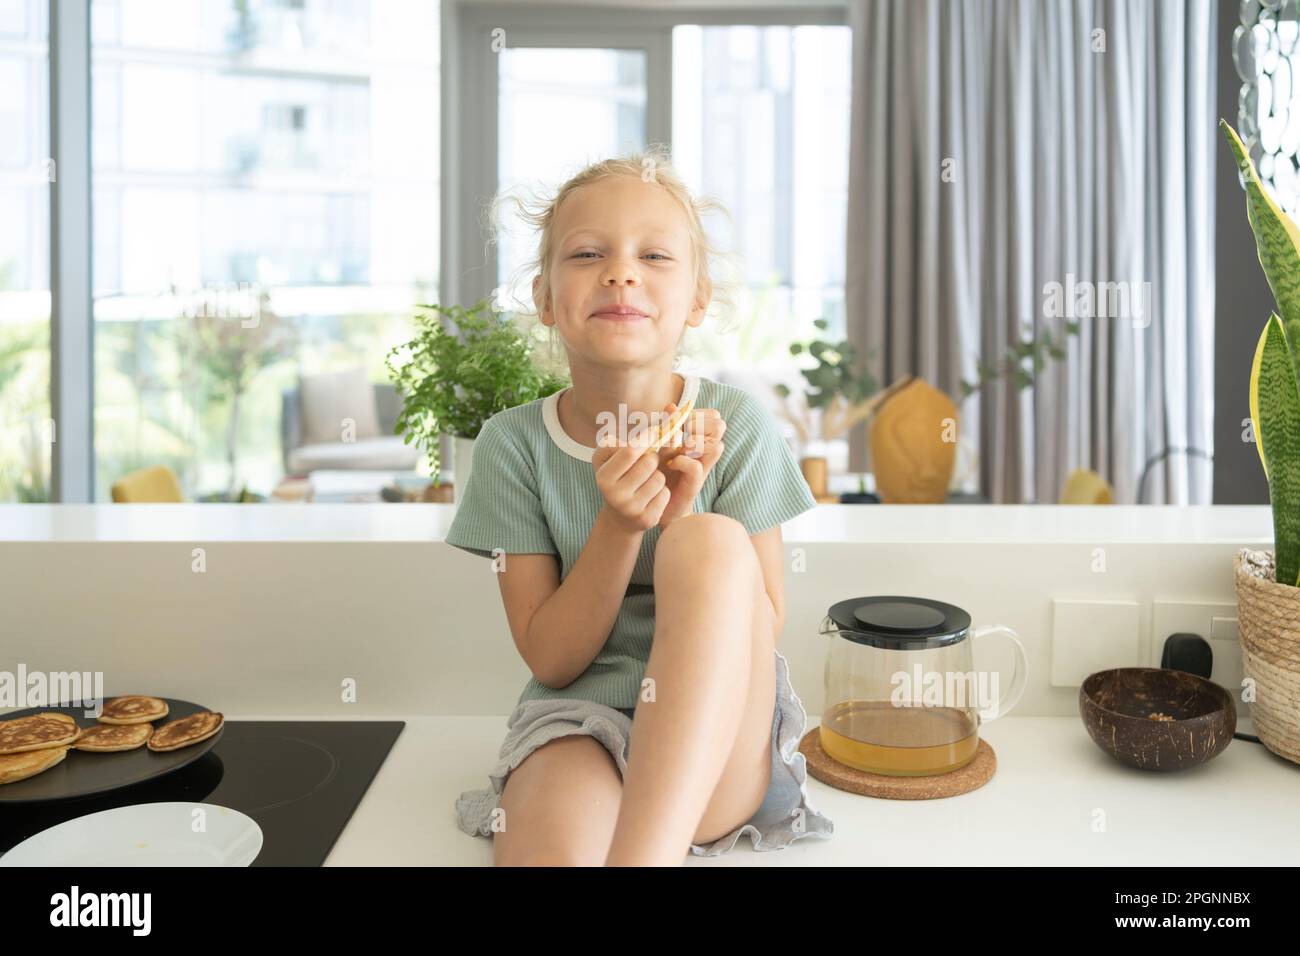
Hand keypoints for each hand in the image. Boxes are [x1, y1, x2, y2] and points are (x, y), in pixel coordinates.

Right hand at [592, 433, 670, 533]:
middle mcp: (615, 496)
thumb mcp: (606, 457)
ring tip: (647, 480)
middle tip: (647, 462)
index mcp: (604, 477)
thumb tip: (652, 428)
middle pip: (649, 464)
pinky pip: (665, 494)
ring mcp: (631, 510)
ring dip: (658, 476)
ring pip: (659, 479)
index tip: (652, 434)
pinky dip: (662, 491)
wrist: (619, 516)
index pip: (630, 451)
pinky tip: (652, 495)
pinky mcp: (647, 519)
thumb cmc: (615, 477)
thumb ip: (618, 439)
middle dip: (652, 458)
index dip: (645, 439)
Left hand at [653, 403, 725, 528]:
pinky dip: (682, 461)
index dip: (699, 412)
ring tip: (680, 447)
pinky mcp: (693, 486)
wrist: (657, 504)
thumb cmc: (661, 472)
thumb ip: (667, 426)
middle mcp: (705, 453)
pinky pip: (696, 468)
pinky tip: (671, 464)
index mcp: (700, 439)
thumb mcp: (662, 445)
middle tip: (682, 432)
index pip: (714, 416)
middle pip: (720, 426)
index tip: (680, 420)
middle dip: (699, 423)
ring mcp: (702, 469)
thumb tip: (671, 406)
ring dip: (696, 442)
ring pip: (717, 446)